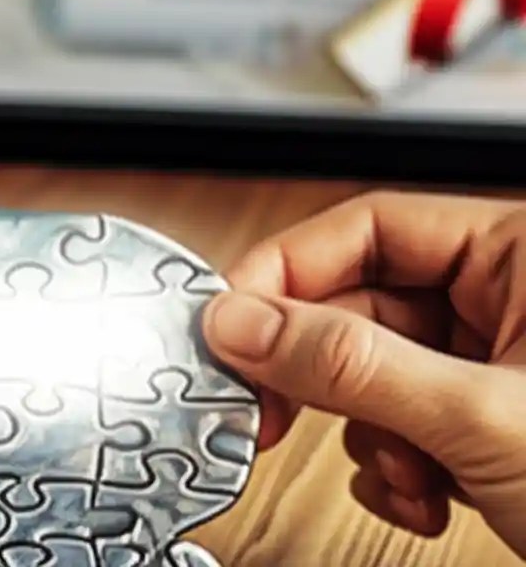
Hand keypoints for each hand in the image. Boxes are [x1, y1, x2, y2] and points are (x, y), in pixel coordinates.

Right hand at [201, 191, 525, 556]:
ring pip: (373, 374)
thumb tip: (242, 323)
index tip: (229, 324)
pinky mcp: (486, 423)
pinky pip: (399, 423)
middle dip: (320, 372)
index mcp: (521, 254)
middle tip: (263, 406)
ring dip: (367, 435)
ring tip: (405, 473)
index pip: (366, 228)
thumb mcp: (483, 419)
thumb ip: (350, 364)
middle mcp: (506, 299)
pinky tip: (425, 497)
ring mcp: (496, 364)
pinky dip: (394, 467)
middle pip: (360, 306)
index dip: (286, 273)